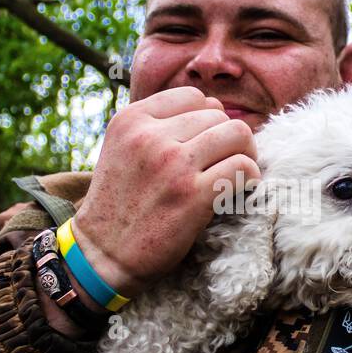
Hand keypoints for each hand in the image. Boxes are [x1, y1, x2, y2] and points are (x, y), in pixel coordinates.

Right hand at [72, 86, 258, 296]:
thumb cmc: (119, 205)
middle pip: (218, 114)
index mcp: (131, 119)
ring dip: (245, 153)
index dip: (208, 119)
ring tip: (236, 174)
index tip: (207, 144)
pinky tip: (239, 190)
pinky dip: (250, 178)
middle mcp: (150, 136)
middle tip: (225, 163)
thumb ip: (158, 126)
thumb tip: (215, 108)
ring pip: (237, 133)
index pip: (194, 97)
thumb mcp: (123, 149)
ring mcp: (173, 164)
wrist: (101, 255)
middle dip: (228, 138)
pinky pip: (243, 167)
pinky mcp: (192, 195)